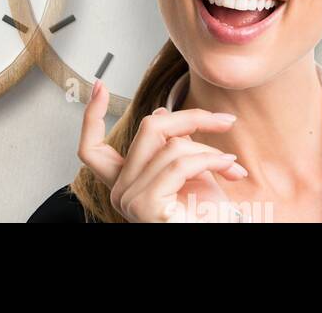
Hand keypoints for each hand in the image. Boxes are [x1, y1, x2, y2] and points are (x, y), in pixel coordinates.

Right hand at [77, 80, 247, 221]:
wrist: (220, 235)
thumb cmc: (207, 216)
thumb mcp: (189, 172)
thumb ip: (171, 145)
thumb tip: (160, 113)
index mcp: (124, 183)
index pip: (91, 149)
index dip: (92, 115)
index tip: (99, 87)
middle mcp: (120, 192)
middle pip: (148, 128)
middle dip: (191, 118)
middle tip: (223, 120)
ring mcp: (130, 199)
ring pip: (171, 145)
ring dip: (210, 151)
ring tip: (230, 165)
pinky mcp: (147, 204)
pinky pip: (180, 164)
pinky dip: (211, 162)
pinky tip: (230, 169)